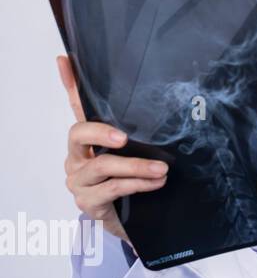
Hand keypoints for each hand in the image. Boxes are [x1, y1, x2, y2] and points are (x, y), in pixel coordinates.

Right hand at [58, 55, 167, 249]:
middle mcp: (77, 156)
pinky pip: (112, 189)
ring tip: (163, 169)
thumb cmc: (134, 178)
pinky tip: (157, 182)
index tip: (65, 59)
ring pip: (103, 166)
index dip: (70, 83)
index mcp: (88, 139)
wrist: (131, 218)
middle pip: (78, 134)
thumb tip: (169, 98)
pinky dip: (138, 185)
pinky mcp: (87, 201)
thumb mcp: (140, 151)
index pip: (77, 106)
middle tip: (125, 138)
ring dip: (136, 167)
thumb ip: (145, 129)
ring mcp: (79, 179)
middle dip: (101, 133)